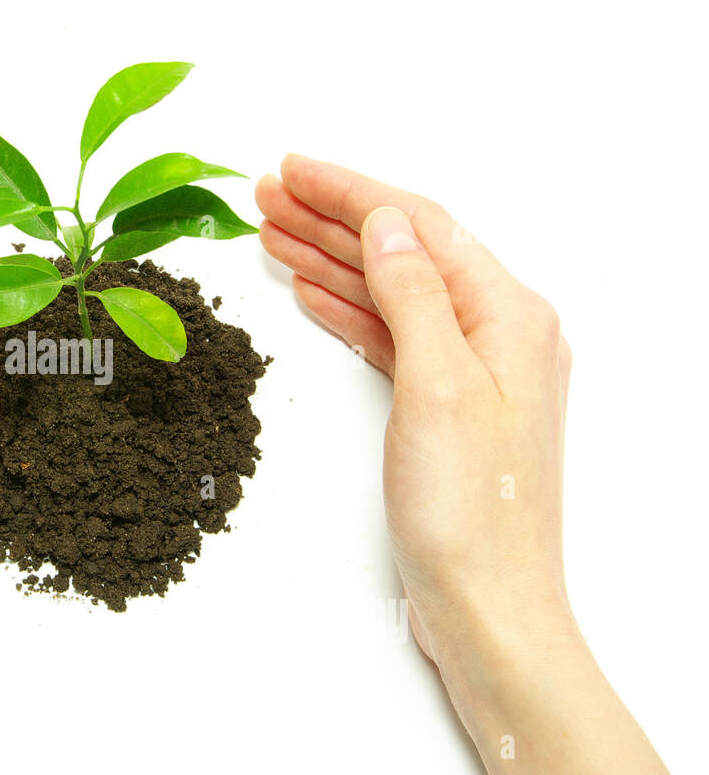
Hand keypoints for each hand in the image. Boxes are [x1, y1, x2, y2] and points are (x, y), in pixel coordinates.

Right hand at [256, 156, 675, 774]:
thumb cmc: (473, 512)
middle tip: (266, 194)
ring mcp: (470, 371)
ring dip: (331, 260)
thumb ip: (412, 295)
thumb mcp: (439, 386)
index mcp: (508, 315)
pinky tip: (311, 292)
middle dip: (332, 219)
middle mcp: (496, 334)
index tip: (292, 168)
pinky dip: (348, 310)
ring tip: (272, 232)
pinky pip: (390, 335)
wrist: (487, 605)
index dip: (350, 192)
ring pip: (389, 292)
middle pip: (402, 252)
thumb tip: (388, 222)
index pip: (418, 226)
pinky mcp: (444, 407)